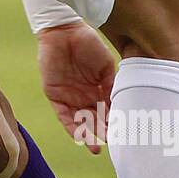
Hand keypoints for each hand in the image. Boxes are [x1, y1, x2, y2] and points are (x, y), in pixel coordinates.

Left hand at [35, 22, 115, 153]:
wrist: (64, 30)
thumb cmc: (88, 43)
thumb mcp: (105, 65)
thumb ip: (110, 84)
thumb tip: (117, 103)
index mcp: (98, 89)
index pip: (107, 110)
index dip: (114, 122)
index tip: (123, 133)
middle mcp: (84, 96)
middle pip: (94, 119)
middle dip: (102, 132)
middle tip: (111, 143)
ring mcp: (69, 97)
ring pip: (79, 121)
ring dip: (87, 134)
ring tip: (96, 147)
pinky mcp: (55, 95)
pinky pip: (63, 115)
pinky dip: (71, 126)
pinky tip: (80, 136)